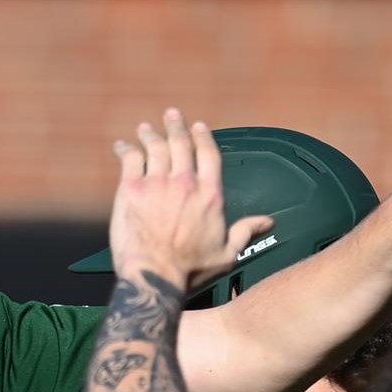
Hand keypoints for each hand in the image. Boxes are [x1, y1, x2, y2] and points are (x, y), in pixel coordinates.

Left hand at [108, 108, 274, 293]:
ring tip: (146, 128)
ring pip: (154, 147)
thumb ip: (246, 232)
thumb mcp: (228, 254)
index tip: (198, 126)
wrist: (156, 277)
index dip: (202, 137)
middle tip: (171, 114)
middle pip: (181, 144)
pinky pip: (130, 159)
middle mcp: (185, 183)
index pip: (208, 154)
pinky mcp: (131, 190)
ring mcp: (157, 184)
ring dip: (150, 134)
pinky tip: (122, 146)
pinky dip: (126, 149)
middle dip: (176, 126)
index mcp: (210, 195)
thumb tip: (268, 221)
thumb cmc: (192, 270)